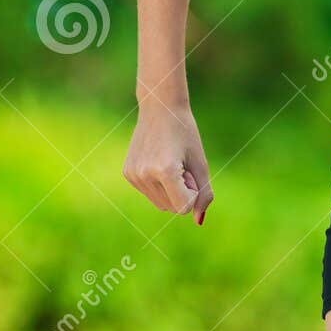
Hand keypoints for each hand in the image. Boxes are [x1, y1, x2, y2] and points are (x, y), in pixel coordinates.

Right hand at [123, 100, 213, 225]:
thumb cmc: (186, 134)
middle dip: (182, 192)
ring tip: (170, 163)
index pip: (184, 208)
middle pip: (172, 208)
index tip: (190, 171)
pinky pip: (150, 194)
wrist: (160, 109)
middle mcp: (144, 175)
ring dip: (171, 191)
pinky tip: (158, 162)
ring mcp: (133, 175)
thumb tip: (198, 221)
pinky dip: (159, 185)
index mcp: (165, 171)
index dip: (193, 192)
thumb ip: (204, 194)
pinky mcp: (127, 173)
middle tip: (181, 165)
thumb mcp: (200, 164)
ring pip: (161, 204)